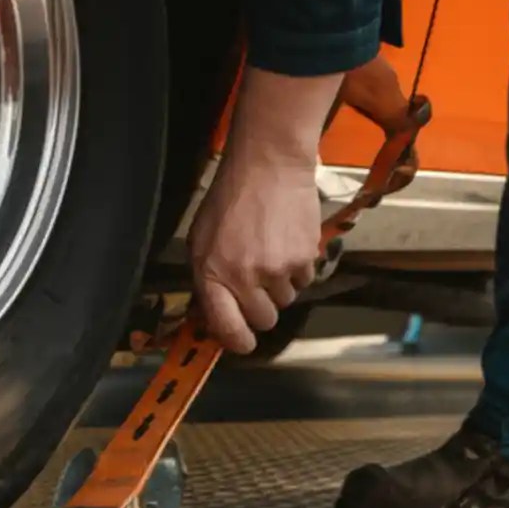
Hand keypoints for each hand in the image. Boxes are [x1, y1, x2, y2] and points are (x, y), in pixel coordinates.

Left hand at [188, 67, 341, 353]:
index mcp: (214, 274)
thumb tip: (212, 313)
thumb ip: (206, 279)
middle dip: (261, 309)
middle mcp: (246, 277)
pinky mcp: (306, 258)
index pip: (227, 329)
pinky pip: (305, 281)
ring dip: (280, 287)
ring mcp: (279, 269)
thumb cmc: (230, 200)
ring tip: (271, 253)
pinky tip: (287, 244)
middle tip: (257, 285)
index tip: (242, 342)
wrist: (269, 165)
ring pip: (286, 301)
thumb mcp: (202, 240)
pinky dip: (298, 270)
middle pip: (264, 320)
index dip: (237, 342)